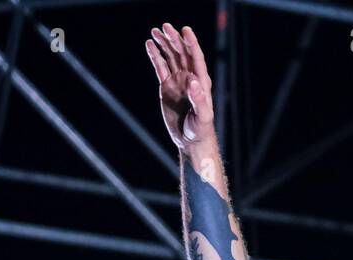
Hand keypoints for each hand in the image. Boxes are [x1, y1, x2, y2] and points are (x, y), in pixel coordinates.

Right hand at [146, 23, 214, 150]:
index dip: (192, 43)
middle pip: (182, 53)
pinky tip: (150, 45)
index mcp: (201, 82)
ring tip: (155, 31)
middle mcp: (190, 78)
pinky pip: (160, 67)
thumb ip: (199, 99)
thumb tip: (192, 81)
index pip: (197, 58)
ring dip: (164, 44)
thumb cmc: (200, 130)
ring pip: (170, 57)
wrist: (190, 140)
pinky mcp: (167, 87)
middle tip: (165, 27)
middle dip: (174, 39)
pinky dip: (155, 56)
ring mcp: (178, 81)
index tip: (185, 30)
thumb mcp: (202, 116)